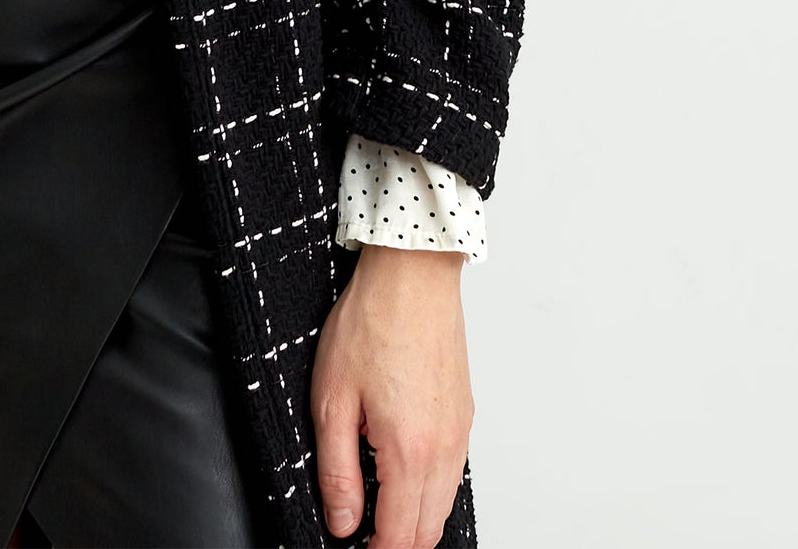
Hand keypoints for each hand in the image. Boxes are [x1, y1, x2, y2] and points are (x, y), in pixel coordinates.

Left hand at [310, 244, 472, 547]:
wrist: (413, 276)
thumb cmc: (372, 324)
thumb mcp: (332, 401)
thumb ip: (337, 472)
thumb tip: (342, 521)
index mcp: (410, 449)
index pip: (400, 535)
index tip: (353, 547)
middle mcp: (444, 447)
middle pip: (428, 530)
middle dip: (397, 543)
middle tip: (363, 537)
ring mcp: (460, 431)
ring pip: (444, 505)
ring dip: (414, 520)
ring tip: (377, 509)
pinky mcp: (465, 416)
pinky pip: (453, 474)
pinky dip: (430, 492)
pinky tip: (401, 476)